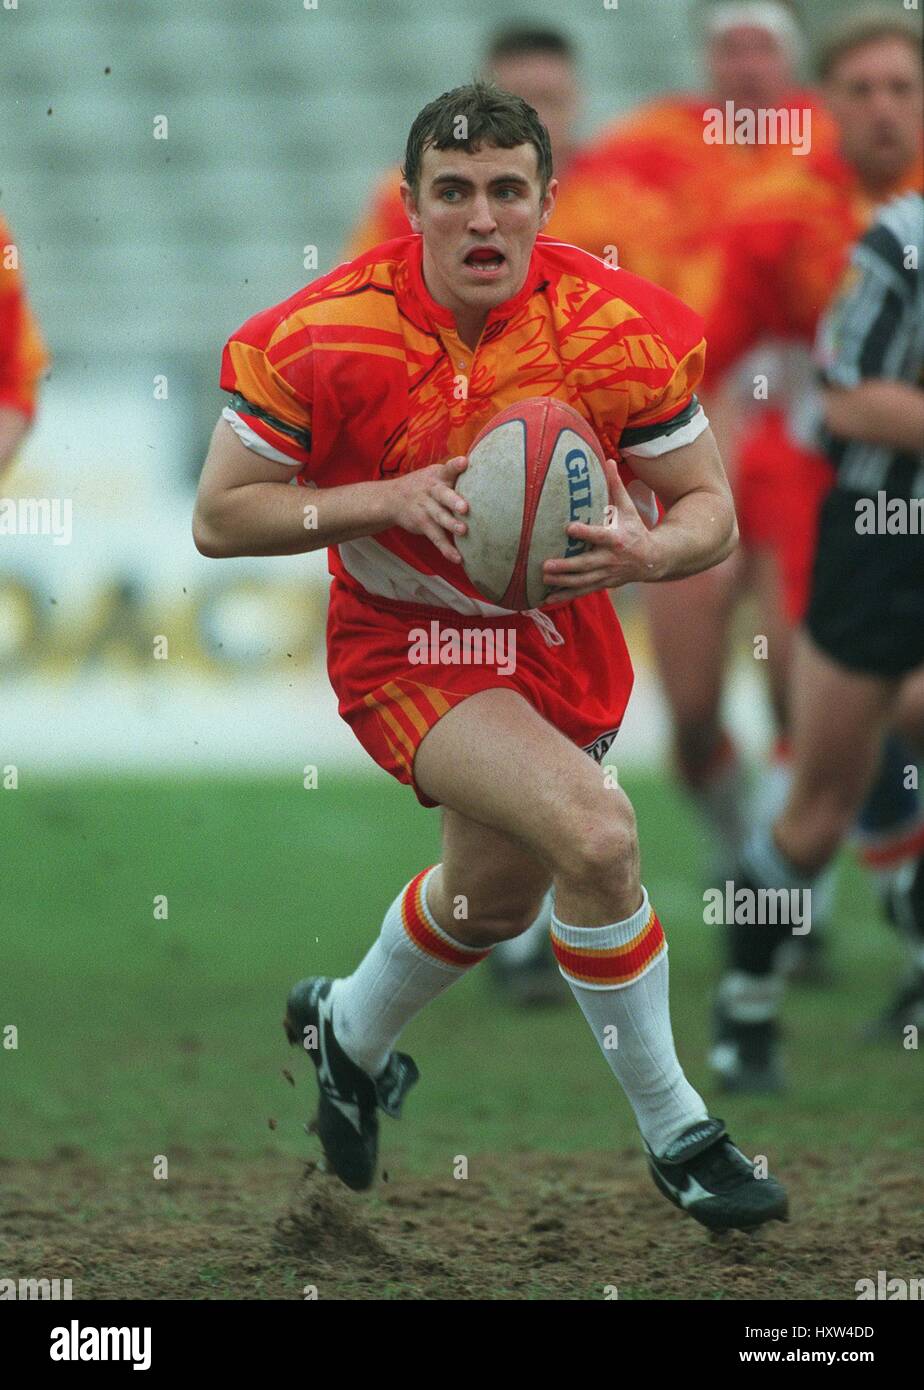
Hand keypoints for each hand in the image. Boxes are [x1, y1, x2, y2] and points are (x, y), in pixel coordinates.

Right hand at [388, 456, 468, 562]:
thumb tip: (487, 474)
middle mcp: (431, 491)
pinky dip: (446, 549)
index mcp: (438, 476)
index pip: (448, 469)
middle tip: (465, 507)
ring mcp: (426, 508)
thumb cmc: (425, 486)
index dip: (455, 466)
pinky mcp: (423, 524)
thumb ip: (455, 475)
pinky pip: (436, 537)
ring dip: (451, 524)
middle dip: (453, 501)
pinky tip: (457, 558)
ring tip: (463, 531)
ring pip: (439, 517)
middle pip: (443, 495)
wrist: (391, 499)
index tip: (464, 462)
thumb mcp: (435, 474)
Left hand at [541, 458, 660, 604]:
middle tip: (546, 565)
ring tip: (543, 578)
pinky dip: (565, 596)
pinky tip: (547, 599)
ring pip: (582, 581)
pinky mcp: (602, 584)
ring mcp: (606, 575)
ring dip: (562, 582)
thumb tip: (608, 460)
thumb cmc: (636, 530)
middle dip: (566, 566)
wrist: (653, 560)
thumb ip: (616, 487)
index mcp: (617, 539)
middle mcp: (611, 560)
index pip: (600, 536)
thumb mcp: (629, 509)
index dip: (586, 533)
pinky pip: (582, 592)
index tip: (569, 528)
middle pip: (586, 564)